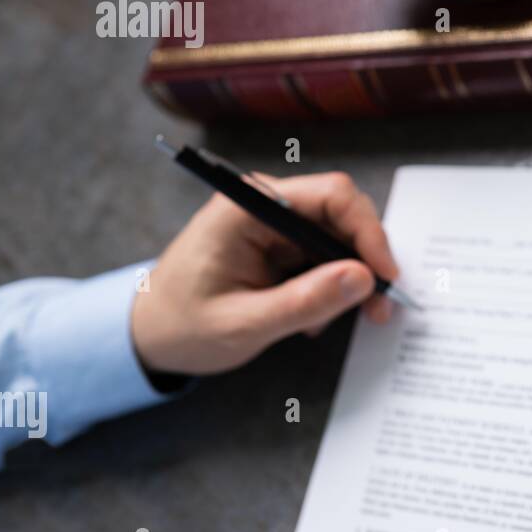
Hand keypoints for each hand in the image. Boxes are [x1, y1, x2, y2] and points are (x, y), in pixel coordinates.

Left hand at [131, 172, 397, 376]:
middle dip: (366, 261)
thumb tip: (363, 278)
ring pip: (339, 238)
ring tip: (337, 321)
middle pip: (343, 214)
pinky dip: (332, 285)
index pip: (331, 196)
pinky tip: (314, 317)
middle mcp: (264, 204)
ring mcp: (272, 222)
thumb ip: (304, 302)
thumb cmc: (181, 326)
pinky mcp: (278, 243)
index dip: (368, 233)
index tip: (385, 276)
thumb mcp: (244, 324)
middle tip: (379, 308)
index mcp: (247, 206)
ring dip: (350, 278)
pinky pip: (323, 255)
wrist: (146, 336)